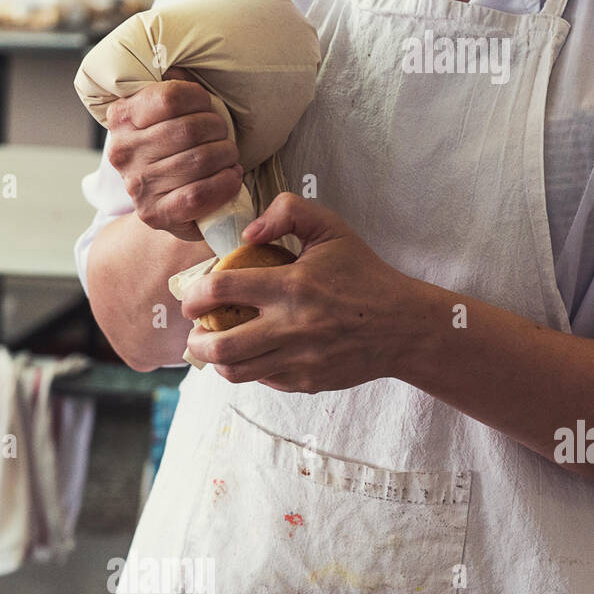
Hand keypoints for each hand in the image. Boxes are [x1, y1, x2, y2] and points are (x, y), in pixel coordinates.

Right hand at [106, 68, 243, 240]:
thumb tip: (181, 57)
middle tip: (224, 136)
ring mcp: (137, 187)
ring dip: (226, 156)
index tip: (208, 108)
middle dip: (218, 131)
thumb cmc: (175, 147)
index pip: (169, 97)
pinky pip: (198, 194)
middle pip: (188, 129)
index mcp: (121, 117)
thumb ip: (172, 82)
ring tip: (230, 156)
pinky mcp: (155, 215)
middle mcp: (122, 152)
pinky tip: (232, 177)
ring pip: (198, 160)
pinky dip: (224, 183)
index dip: (199, 99)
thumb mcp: (167, 109)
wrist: (169, 203)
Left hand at [181, 193, 424, 390]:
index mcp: (291, 286)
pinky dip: (249, 370)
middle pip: (221, 345)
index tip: (192, 299)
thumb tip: (247, 233)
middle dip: (195, 341)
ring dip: (215, 362)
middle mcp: (291, 326)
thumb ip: (288, 212)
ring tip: (212, 349)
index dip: (194, 295)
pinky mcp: (306, 381)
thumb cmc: (363, 274)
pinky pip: (263, 381)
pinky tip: (251, 356)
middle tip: (194, 332)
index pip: (221, 290)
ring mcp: (298, 359)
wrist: (401, 326)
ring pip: (236, 372)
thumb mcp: (331, 228)